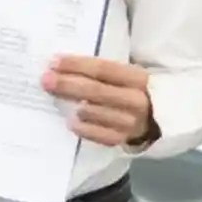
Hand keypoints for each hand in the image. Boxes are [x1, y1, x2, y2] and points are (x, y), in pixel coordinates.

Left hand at [41, 55, 155, 147]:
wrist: (155, 118)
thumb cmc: (130, 90)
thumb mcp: (125, 75)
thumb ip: (101, 71)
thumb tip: (63, 64)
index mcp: (137, 78)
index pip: (103, 69)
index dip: (77, 65)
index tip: (54, 61)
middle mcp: (136, 100)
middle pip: (96, 90)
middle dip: (67, 83)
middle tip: (45, 79)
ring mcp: (131, 122)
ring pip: (96, 113)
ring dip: (72, 105)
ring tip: (53, 96)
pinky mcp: (123, 140)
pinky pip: (100, 135)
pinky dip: (84, 128)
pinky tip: (70, 121)